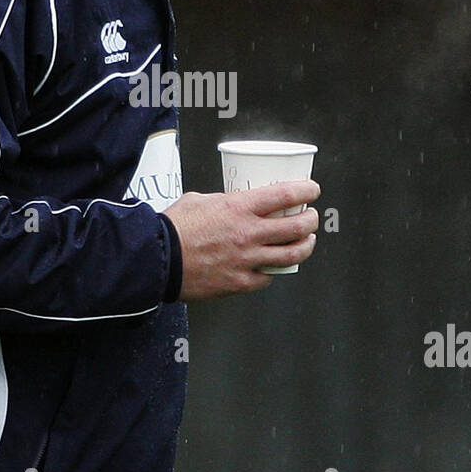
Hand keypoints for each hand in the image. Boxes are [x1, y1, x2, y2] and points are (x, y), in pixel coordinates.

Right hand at [164, 180, 319, 300]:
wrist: (158, 260)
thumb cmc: (173, 228)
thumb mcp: (199, 200)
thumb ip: (222, 202)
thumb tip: (232, 204)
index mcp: (239, 208)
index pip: (285, 195)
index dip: (306, 191)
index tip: (312, 190)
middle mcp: (248, 234)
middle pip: (297, 227)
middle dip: (311, 220)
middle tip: (311, 217)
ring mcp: (247, 260)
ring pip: (292, 255)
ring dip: (305, 246)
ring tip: (307, 241)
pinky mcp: (239, 282)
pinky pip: (268, 278)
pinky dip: (274, 271)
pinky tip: (273, 266)